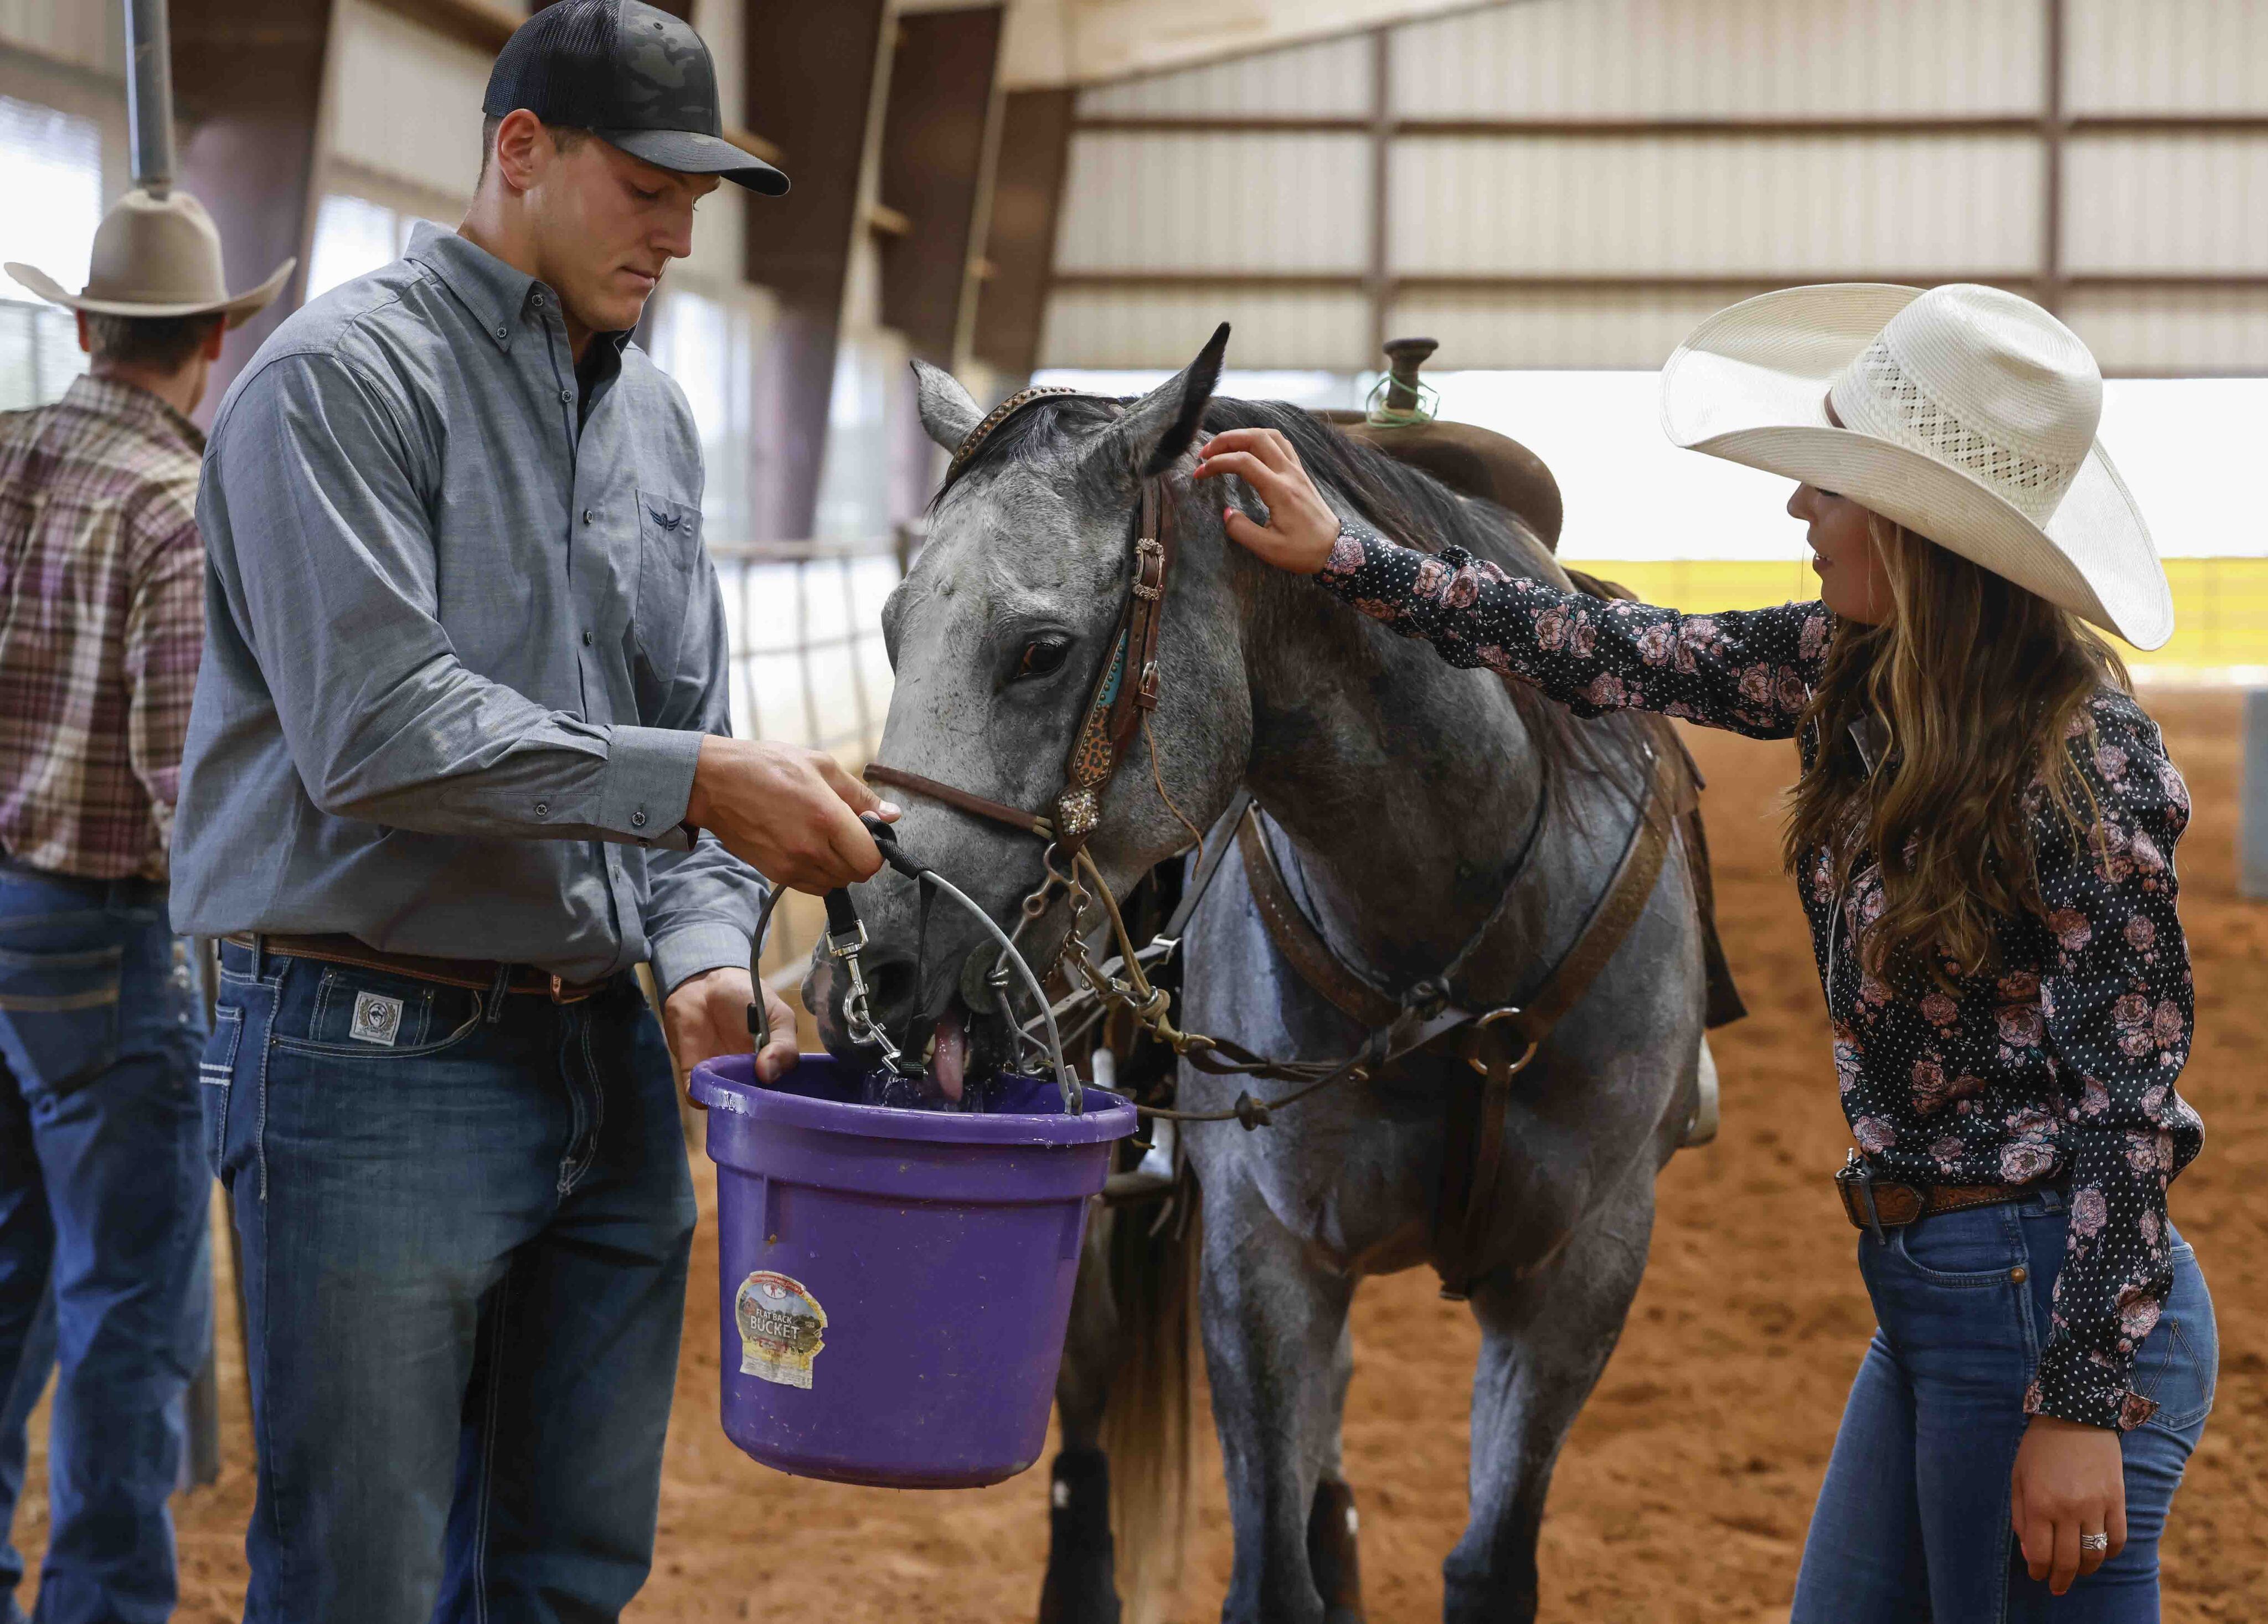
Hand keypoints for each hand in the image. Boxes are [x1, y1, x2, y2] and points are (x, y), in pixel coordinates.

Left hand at [663, 966, 798, 1097]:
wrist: (705, 982)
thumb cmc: (747, 997)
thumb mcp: (777, 1015)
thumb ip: (783, 1044)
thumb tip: (768, 1075)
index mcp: (775, 1067)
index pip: (783, 1095)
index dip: (783, 1100)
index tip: (779, 1096)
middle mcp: (750, 1079)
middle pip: (755, 1107)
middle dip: (755, 1107)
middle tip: (754, 1095)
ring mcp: (722, 1079)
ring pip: (727, 1106)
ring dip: (727, 1102)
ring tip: (730, 1086)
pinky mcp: (695, 1076)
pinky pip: (697, 1097)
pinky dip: (700, 1094)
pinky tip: (705, 1079)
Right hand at [685, 738, 895, 892]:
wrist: (715, 783)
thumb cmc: (766, 767)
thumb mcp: (821, 766)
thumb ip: (861, 795)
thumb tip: (892, 815)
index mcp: (827, 817)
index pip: (871, 859)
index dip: (877, 849)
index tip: (869, 833)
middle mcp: (811, 848)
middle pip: (857, 875)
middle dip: (859, 856)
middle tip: (847, 833)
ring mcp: (792, 865)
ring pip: (835, 883)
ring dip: (838, 866)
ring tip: (823, 837)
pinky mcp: (776, 873)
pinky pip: (812, 886)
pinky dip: (818, 873)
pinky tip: (807, 847)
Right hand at [1192, 427, 1341, 574]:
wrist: (1336, 549)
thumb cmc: (1303, 551)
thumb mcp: (1268, 549)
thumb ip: (1242, 530)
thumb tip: (1226, 513)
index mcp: (1280, 491)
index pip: (1244, 462)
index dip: (1217, 463)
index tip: (1200, 473)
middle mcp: (1289, 474)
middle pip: (1257, 438)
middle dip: (1227, 439)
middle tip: (1206, 452)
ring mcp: (1296, 470)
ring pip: (1270, 436)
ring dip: (1244, 435)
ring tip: (1225, 447)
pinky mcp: (1300, 473)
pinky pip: (1281, 444)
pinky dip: (1261, 439)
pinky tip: (1250, 449)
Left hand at [2011, 1413, 2125, 1594]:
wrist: (2076, 1416)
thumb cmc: (2039, 1447)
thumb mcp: (2018, 1477)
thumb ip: (2021, 1517)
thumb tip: (2030, 1554)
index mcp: (2039, 1502)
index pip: (2040, 1553)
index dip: (2038, 1570)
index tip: (2037, 1575)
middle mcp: (2068, 1508)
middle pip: (2068, 1560)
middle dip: (2061, 1579)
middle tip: (2057, 1586)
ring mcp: (2096, 1506)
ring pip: (2094, 1555)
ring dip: (2085, 1570)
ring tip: (2077, 1572)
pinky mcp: (2117, 1500)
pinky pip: (2118, 1539)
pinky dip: (2109, 1553)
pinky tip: (2099, 1554)